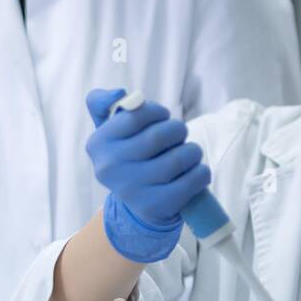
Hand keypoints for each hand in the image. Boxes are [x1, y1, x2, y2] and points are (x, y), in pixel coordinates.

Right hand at [84, 88, 211, 262]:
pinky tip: (193, 173)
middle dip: (178, 130)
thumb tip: (119, 94)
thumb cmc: (130, 157)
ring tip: (187, 155)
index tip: (162, 117)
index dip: (157, 112)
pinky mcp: (158, 206)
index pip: (136, 115)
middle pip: (161, 135)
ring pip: (181, 156)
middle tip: (179, 136)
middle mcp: (111, 168)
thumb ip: (105, 103)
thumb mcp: (110, 131)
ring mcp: (133, 190)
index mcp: (98, 144)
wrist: (138, 206)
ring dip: (193, 151)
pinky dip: (201, 171)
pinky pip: (194, 178)